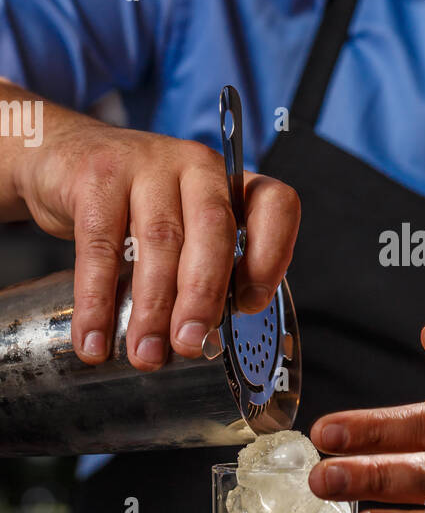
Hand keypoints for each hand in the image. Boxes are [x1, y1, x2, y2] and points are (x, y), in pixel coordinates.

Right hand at [12, 90, 299, 368]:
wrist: (61, 158)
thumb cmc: (132, 207)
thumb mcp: (180, 227)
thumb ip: (201, 268)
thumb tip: (203, 336)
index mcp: (230, 182)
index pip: (275, 204)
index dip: (273, 254)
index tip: (251, 305)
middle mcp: (197, 166)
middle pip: (214, 230)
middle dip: (204, 295)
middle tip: (190, 344)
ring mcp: (148, 164)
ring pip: (160, 240)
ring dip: (153, 307)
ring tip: (146, 354)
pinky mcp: (97, 175)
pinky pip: (99, 246)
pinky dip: (97, 300)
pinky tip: (95, 339)